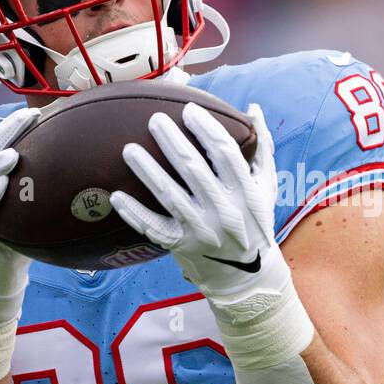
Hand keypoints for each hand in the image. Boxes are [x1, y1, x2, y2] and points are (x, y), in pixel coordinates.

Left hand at [110, 101, 290, 305]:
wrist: (247, 275)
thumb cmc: (254, 220)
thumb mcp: (266, 186)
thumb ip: (263, 148)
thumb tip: (253, 108)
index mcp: (246, 192)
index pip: (225, 153)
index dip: (206, 129)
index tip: (189, 110)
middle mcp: (224, 211)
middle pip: (193, 169)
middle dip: (171, 141)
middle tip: (153, 119)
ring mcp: (201, 230)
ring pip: (169, 195)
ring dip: (147, 171)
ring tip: (127, 148)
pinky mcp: (182, 245)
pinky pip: (154, 228)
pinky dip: (135, 213)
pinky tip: (117, 195)